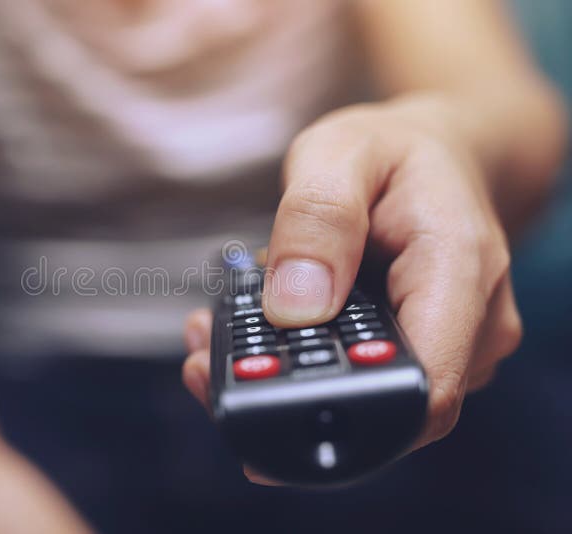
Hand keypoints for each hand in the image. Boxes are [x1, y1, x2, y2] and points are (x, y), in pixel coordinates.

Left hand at [183, 96, 522, 480]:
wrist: (436, 155)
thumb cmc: (394, 151)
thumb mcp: (343, 152)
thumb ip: (318, 218)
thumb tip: (294, 308)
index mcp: (459, 273)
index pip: (423, 390)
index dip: (343, 410)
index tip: (256, 395)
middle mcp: (468, 326)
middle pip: (380, 404)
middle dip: (285, 389)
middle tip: (203, 357)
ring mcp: (445, 346)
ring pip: (361, 392)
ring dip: (283, 374)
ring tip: (218, 332)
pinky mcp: (416, 350)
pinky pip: (358, 371)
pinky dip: (300, 357)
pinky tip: (255, 328)